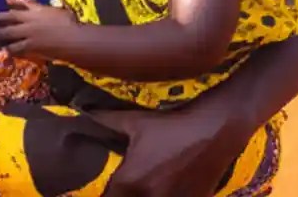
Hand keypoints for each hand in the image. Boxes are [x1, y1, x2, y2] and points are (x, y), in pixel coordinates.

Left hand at [0, 0, 78, 60]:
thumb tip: (48, 8)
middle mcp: (30, 19)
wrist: (75, 39)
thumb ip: (50, 10)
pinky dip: (11, 50)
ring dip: (0, 36)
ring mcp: (28, 33)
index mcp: (38, 9)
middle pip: (8, 17)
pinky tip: (9, 52)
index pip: (22, 1)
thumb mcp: (60, 12)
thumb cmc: (72, 24)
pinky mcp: (30, 46)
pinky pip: (16, 48)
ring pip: (7, 33)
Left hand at [94, 106, 249, 196]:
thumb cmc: (171, 125)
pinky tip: (166, 189)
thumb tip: (83, 109)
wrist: (214, 129)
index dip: (106, 195)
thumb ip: (105, 120)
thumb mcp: (134, 122)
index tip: (108, 190)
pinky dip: (167, 196)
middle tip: (124, 189)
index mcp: (129, 182)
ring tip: (145, 189)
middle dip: (123, 196)